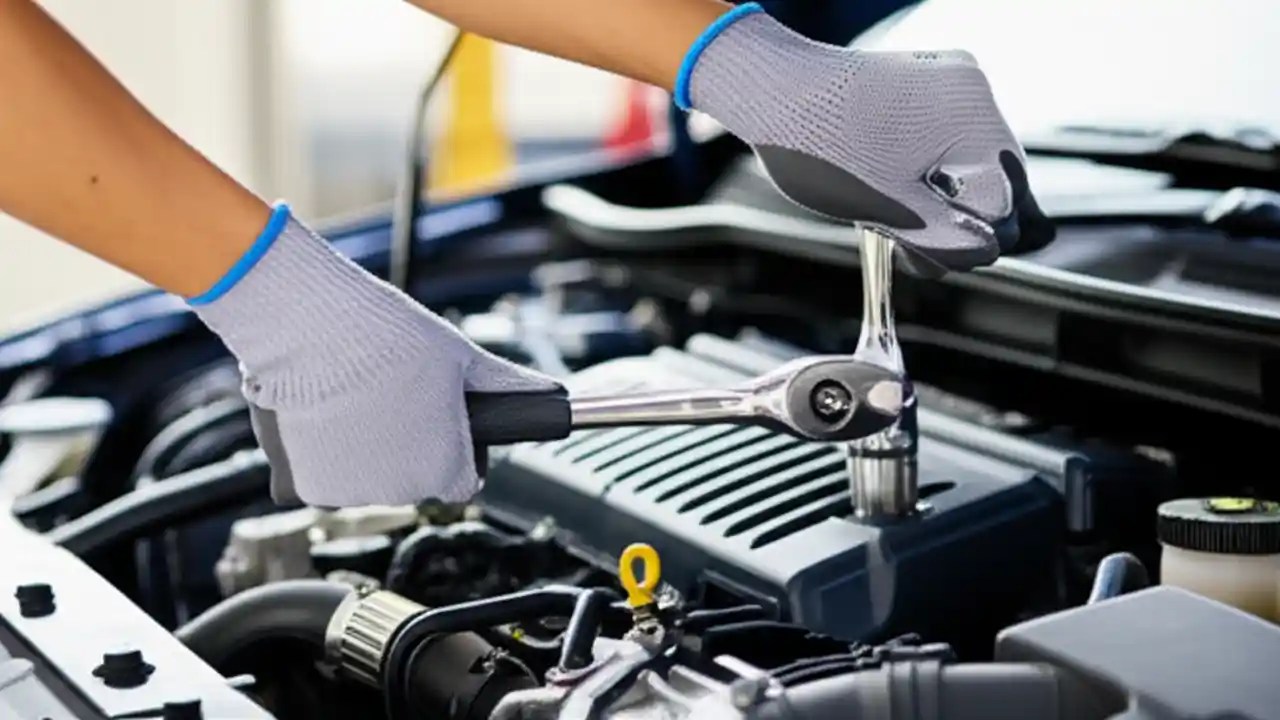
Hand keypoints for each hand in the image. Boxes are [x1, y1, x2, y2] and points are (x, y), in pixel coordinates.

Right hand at [192, 206, 559, 507]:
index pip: (463, 481)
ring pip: (365, 479)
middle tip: (393, 394)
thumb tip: (551, 393)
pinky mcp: (299, 487)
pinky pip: (317, 479)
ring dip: (363, 448)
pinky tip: (323, 412)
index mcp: (443, 469)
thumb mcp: (460, 356)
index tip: (441, 418)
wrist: (304, 323)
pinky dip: (318, 454)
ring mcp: (345, 493)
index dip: (458, 448)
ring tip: (356, 396)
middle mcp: (396, 492)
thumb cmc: (383, 335)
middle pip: (413, 479)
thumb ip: (507, 386)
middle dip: (408, 444)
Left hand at [681, 5, 1053, 275]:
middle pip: (998, 184)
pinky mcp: (928, 87)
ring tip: (895, 219)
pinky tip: (897, 192)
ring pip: (974, 167)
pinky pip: (951, 142)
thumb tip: (994, 251)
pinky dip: (931, 174)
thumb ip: (950, 237)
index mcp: (973, 120)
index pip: (1005, 206)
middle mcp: (973, 93)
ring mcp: (952, 85)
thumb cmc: (820, 148)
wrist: (770, 91)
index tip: (925, 256)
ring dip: (943, 203)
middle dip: (959, 224)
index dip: (969, 243)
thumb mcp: (890, 211)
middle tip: (909, 246)